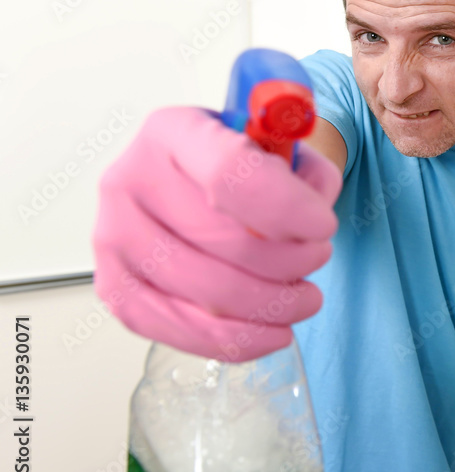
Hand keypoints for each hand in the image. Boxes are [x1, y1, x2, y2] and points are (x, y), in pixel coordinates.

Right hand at [93, 107, 340, 360]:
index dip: (284, 208)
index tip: (323, 227)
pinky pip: (181, 330)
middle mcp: (131, 179)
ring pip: (207, 292)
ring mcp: (114, 237)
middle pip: (221, 240)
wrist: (196, 183)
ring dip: (273, 304)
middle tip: (319, 258)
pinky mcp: (115, 287)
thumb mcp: (285, 147)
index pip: (227, 171)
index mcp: (174, 131)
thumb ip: (308, 175)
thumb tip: (313, 214)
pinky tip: (273, 332)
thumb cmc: (244, 166)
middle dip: (289, 260)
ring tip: (303, 297)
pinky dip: (239, 340)